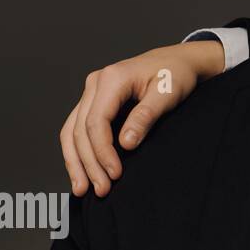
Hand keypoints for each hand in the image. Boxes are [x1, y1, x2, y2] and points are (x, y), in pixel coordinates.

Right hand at [59, 41, 224, 196]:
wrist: (177, 61)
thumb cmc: (176, 74)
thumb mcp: (168, 93)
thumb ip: (146, 116)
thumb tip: (126, 144)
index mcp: (112, 79)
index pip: (96, 122)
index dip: (102, 152)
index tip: (114, 174)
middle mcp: (95, 83)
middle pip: (80, 129)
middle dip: (88, 163)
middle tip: (101, 189)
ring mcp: (92, 92)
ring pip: (72, 131)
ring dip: (76, 161)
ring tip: (83, 188)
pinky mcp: (94, 101)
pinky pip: (77, 128)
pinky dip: (78, 151)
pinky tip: (82, 172)